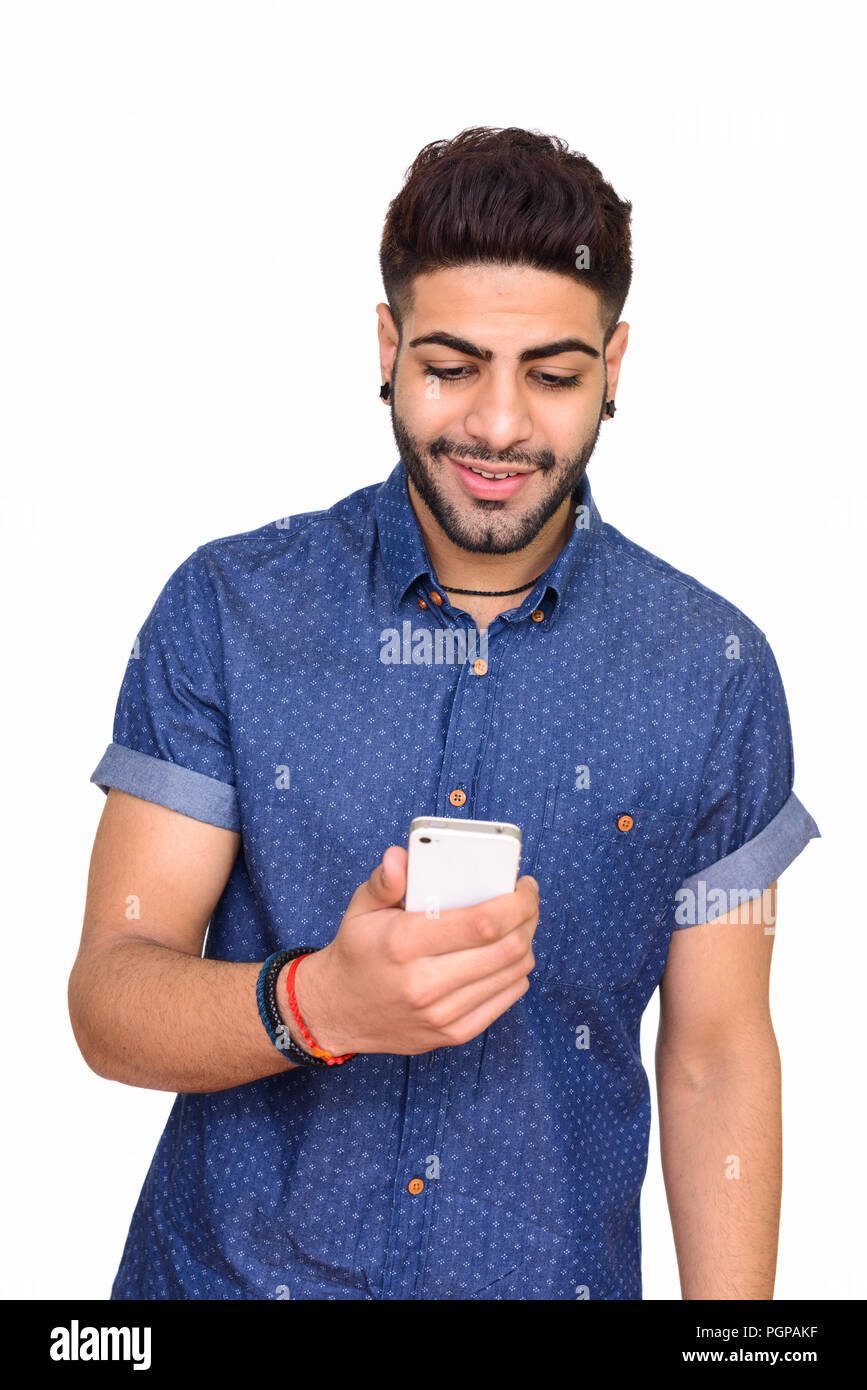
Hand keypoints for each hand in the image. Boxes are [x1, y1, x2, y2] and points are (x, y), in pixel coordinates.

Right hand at [277, 845, 538, 1056]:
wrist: (337, 1011)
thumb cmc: (357, 952)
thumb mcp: (361, 908)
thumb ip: (384, 880)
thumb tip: (399, 857)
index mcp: (404, 944)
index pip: (482, 923)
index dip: (516, 902)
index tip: (524, 885)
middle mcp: (425, 984)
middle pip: (507, 949)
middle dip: (529, 918)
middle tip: (527, 901)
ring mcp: (442, 1014)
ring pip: (513, 974)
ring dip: (526, 944)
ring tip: (519, 925)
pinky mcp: (453, 1034)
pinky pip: (506, 999)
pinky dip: (516, 973)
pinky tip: (505, 956)